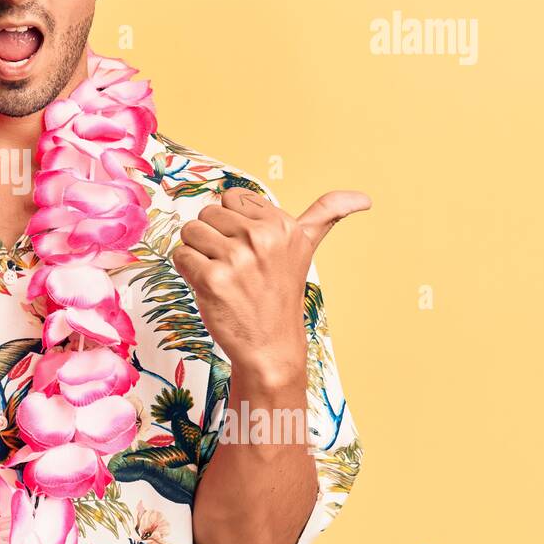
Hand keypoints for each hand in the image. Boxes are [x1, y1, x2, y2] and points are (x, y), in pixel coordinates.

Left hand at [172, 187, 370, 384]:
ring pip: (190, 232)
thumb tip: (363, 198)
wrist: (270, 346)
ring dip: (198, 254)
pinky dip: (187, 271)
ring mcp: (237, 258)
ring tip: (223, 275)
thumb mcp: (306, 247)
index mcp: (282, 224)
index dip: (232, 222)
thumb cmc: (280, 294)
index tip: (248, 247)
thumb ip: (327, 214)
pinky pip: (180, 255)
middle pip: (206, 213)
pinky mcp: (212, 279)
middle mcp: (261, 237)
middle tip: (235, 266)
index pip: (230, 197)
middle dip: (213, 238)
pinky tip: (209, 287)